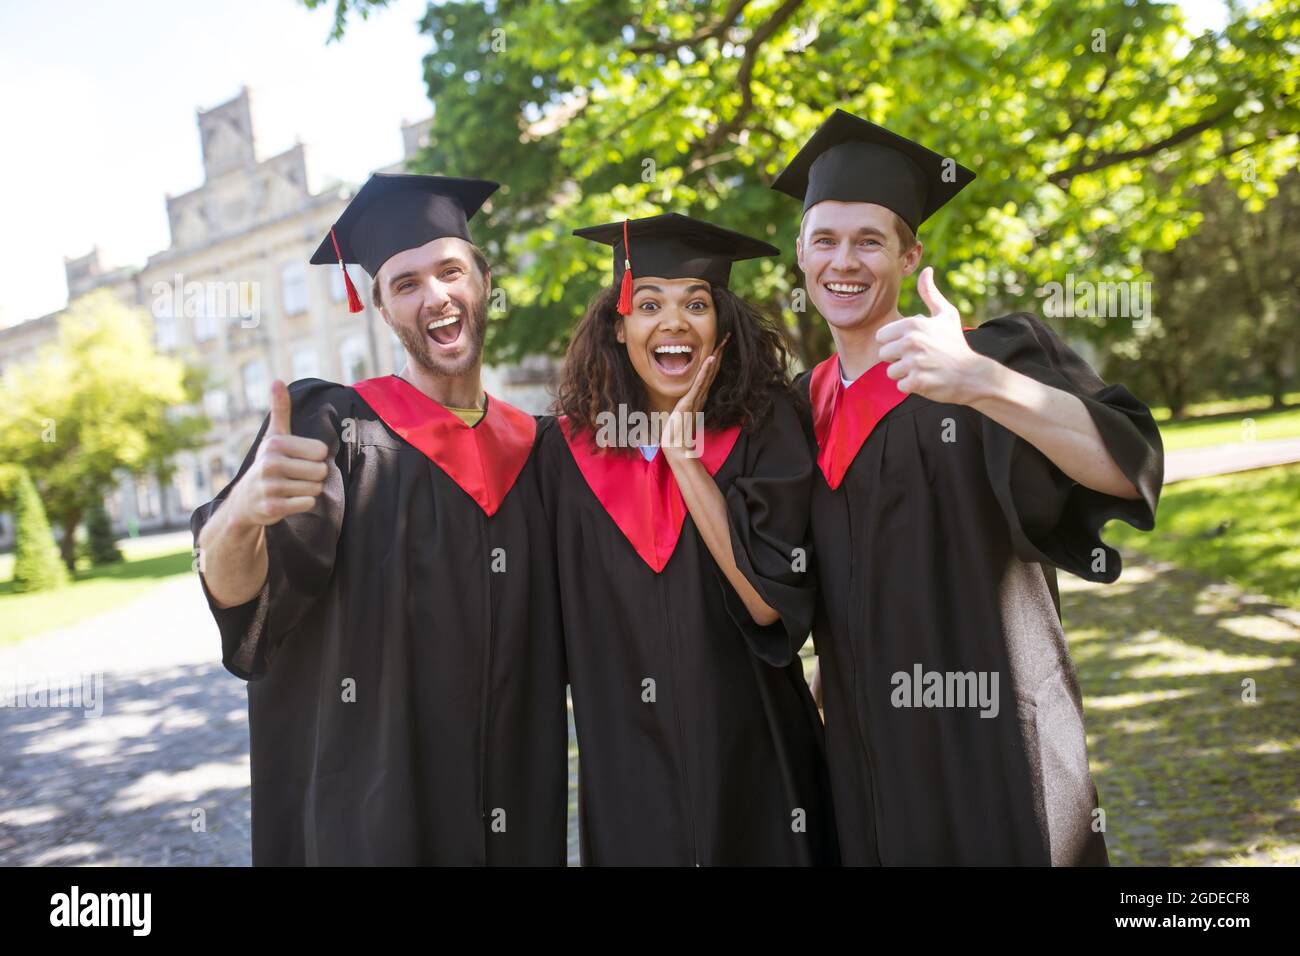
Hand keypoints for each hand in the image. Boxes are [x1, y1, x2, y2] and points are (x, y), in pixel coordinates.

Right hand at [228, 380, 329, 526]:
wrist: (246, 500)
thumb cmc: (268, 463)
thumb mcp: (274, 436)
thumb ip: (280, 410)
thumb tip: (277, 380)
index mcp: (275, 444)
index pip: (321, 451)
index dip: (315, 457)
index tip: (299, 459)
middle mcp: (270, 464)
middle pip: (321, 471)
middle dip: (314, 476)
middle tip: (296, 476)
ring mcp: (270, 487)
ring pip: (315, 489)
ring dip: (308, 490)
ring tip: (291, 487)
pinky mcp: (272, 508)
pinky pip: (307, 504)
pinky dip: (303, 504)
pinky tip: (288, 500)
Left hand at [661, 333, 728, 457]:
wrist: (675, 445)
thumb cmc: (677, 431)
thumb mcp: (682, 412)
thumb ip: (686, 404)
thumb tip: (685, 399)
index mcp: (699, 395)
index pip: (709, 372)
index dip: (716, 357)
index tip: (721, 343)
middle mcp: (700, 394)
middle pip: (713, 369)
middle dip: (720, 351)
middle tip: (727, 335)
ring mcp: (696, 397)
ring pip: (709, 373)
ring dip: (716, 356)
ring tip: (722, 342)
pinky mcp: (690, 401)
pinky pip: (699, 383)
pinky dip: (706, 370)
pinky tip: (711, 358)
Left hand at [876, 267, 993, 404]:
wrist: (972, 374)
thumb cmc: (955, 343)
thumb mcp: (945, 314)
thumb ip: (930, 293)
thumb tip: (926, 269)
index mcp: (913, 324)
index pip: (881, 336)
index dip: (894, 342)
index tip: (912, 345)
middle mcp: (911, 341)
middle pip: (883, 354)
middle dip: (898, 358)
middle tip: (919, 358)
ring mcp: (914, 362)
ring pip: (891, 372)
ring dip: (905, 373)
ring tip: (924, 369)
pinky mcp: (918, 382)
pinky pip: (901, 386)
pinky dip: (912, 386)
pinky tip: (927, 379)